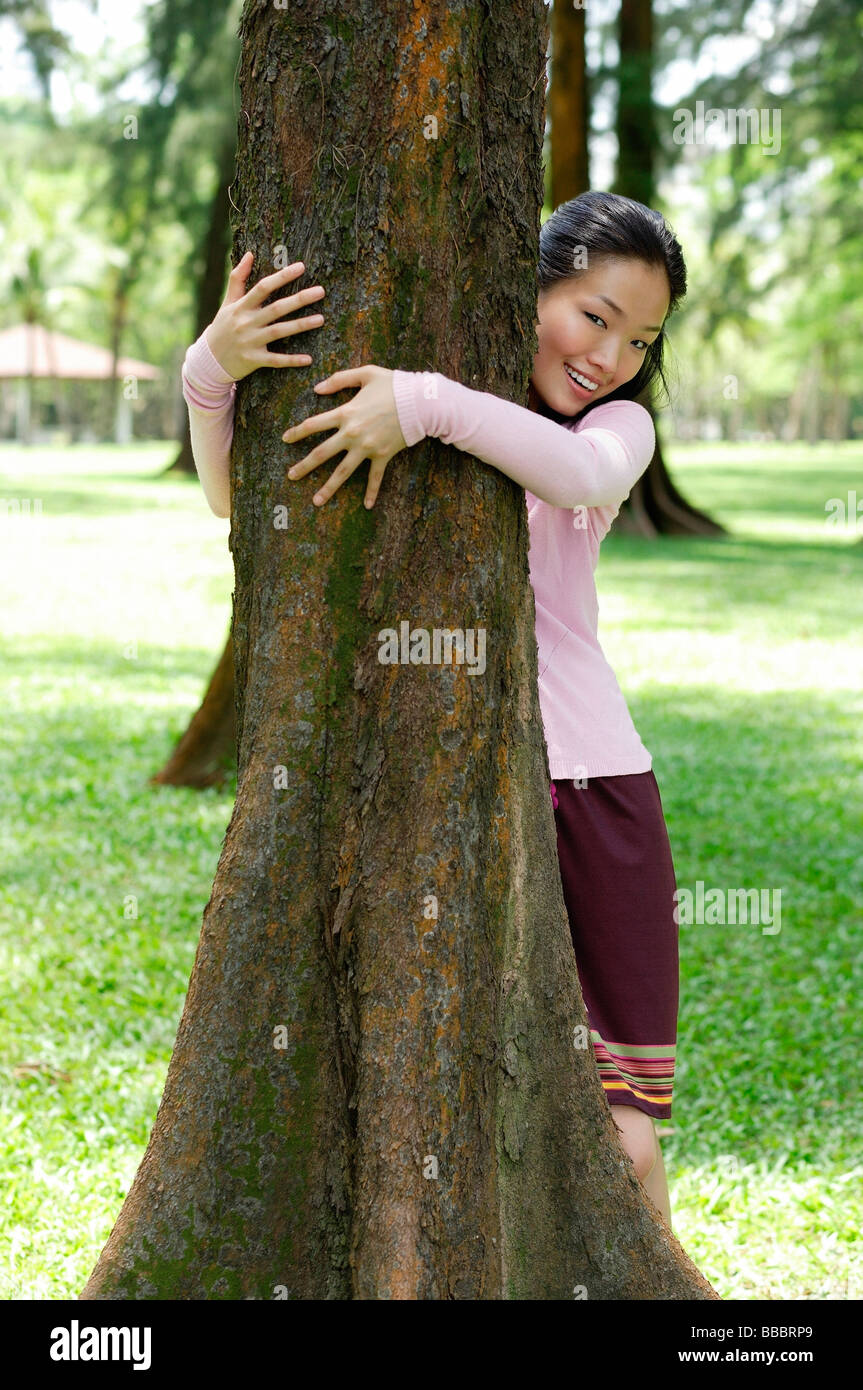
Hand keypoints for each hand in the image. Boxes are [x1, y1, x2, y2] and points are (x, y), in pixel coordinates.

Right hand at [204, 251, 325, 380]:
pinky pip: (275, 360)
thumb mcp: (228, 302)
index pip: (263, 287)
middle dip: (299, 299)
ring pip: (279, 332)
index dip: (282, 276)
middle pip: (276, 308)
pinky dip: (291, 360)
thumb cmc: (222, 327)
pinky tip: (309, 359)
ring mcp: (250, 342)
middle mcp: (246, 323)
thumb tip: (250, 254)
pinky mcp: (254, 360)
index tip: (301, 267)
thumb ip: (238, 279)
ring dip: (300, 325)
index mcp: (241, 307)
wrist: (209, 360)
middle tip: (321, 291)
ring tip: (321, 319)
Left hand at [283, 365, 407, 508]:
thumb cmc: (394, 385)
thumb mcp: (366, 373)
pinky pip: (376, 478)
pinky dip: (372, 492)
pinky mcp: (383, 456)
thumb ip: (339, 379)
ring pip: (343, 471)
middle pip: (322, 453)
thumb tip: (316, 389)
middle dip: (304, 466)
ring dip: (328, 487)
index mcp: (345, 412)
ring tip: (316, 501)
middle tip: (291, 476)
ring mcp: (367, 447)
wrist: (421, 401)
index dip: (297, 432)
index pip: (313, 424)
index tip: (285, 439)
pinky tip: (367, 506)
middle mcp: (352, 433)